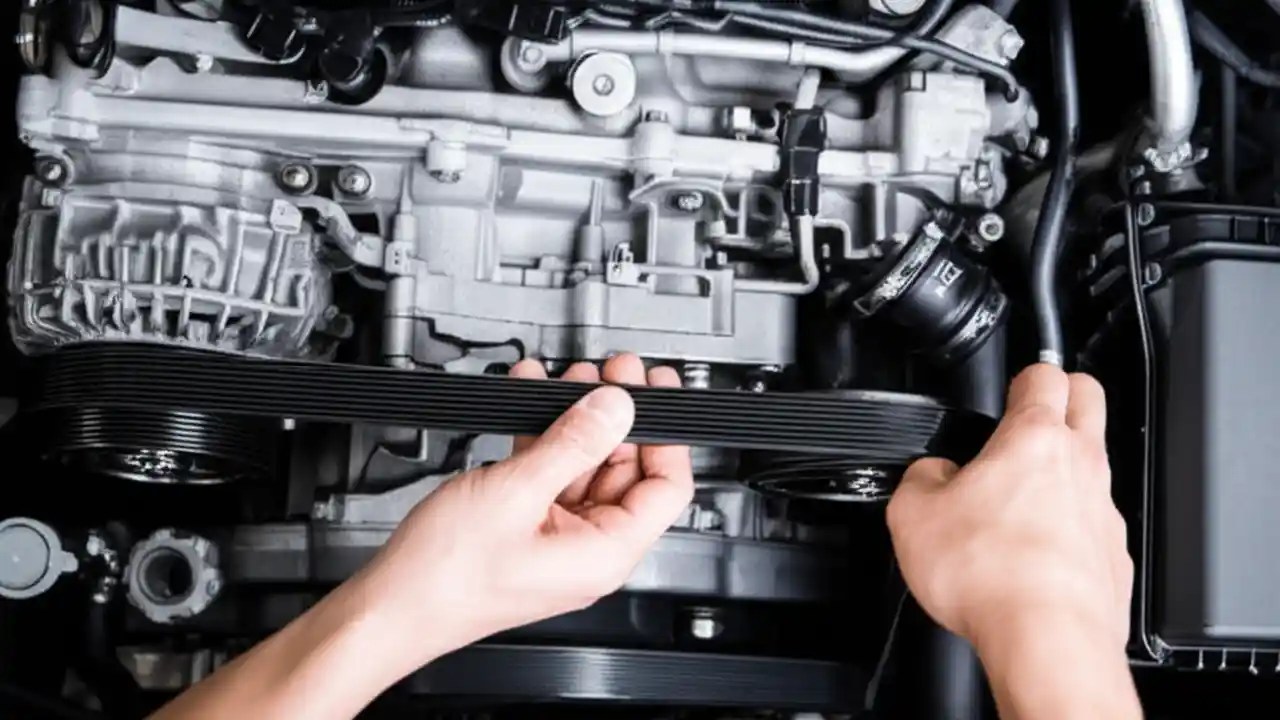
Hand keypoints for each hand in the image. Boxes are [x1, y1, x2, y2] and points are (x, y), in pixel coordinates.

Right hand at [349, 354, 694, 676]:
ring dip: (573, 422)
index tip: (656, 392)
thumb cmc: (444, 575)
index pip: (667, 487)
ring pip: (584, 468)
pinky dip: (542, 440)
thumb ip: (572, 442)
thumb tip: (615, 407)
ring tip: (562, 380)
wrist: (388, 606)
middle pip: (626, 470)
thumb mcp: (515, 490)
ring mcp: (559, 541)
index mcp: (605, 554)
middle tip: (604, 373)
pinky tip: (528, 403)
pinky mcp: (529, 532)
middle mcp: (590, 552)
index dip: (666, 432)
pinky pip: (550, 478)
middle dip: (612, 417)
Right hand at [886, 365, 1132, 654]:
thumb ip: (921, 477)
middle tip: (1031, 413)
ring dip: (1063, 468)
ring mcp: (1103, 511)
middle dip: (1064, 394)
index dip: (1021, 375)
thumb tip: (930, 474)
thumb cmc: (990, 576)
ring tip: (1019, 498)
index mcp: (1033, 439)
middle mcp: (1080, 466)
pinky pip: (1094, 524)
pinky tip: (1035, 553)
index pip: (1043, 373)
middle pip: (1090, 399)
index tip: (1006, 391)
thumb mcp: (912, 514)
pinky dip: (1069, 527)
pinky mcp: (1113, 556)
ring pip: (1094, 465)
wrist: (1045, 640)